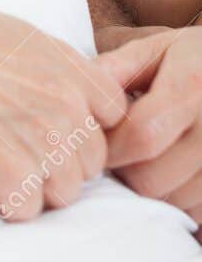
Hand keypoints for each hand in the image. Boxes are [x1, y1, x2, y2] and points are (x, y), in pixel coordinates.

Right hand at [0, 0, 127, 220]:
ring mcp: (46, 148)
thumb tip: (65, 83)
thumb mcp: (20, 35)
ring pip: (66, 192)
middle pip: (92, 161)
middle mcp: (70, 112)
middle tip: (24, 155)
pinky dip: (8, 204)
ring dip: (38, 187)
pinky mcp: (14, 178)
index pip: (114, 115)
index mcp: (74, 74)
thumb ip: (56, 65)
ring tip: (3, 172)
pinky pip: (29, 209)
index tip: (59, 127)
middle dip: (64, 163)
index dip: (86, 125)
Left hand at [98, 26, 201, 228]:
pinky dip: (176, 199)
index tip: (96, 140)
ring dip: (149, 188)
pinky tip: (171, 171)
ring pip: (173, 201)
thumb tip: (72, 94)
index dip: (109, 146)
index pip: (140, 136)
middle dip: (124, 171)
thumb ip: (115, 69)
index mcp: (191, 86)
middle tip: (119, 152)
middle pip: (153, 179)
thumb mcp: (158, 50)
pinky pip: (196, 211)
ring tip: (146, 159)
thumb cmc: (196, 60)